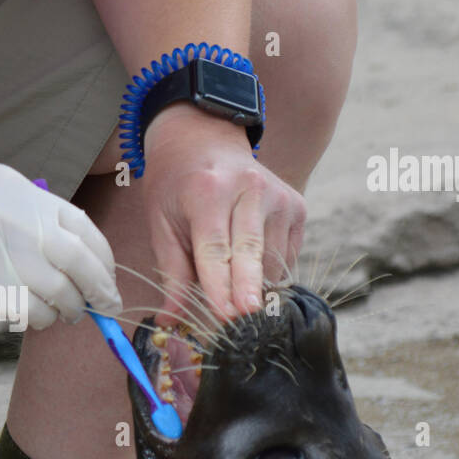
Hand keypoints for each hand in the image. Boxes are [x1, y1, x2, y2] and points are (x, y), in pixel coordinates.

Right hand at [0, 163, 122, 329]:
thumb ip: (30, 218)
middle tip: (104, 308)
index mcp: (19, 191)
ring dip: (65, 312)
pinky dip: (36, 321)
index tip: (106, 278)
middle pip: (78, 263)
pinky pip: (28, 314)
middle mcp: (15, 219)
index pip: (81, 228)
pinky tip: (29, 318)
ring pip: (57, 295)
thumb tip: (76, 261)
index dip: (102, 259)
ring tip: (59, 315)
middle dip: (98, 291)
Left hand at [142, 106, 305, 324]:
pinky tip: (250, 265)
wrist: (204, 138)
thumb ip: (172, 272)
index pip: (215, 247)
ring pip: (272, 259)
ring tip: (232, 290)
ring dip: (254, 285)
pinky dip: (269, 271)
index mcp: (209, 191)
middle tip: (245, 321)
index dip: (220, 285)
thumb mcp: (161, 223)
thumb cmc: (177, 186)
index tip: (224, 316)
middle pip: (251, 251)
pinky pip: (286, 255)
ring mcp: (279, 195)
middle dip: (248, 289)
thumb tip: (171, 319)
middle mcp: (250, 189)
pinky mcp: (297, 205)